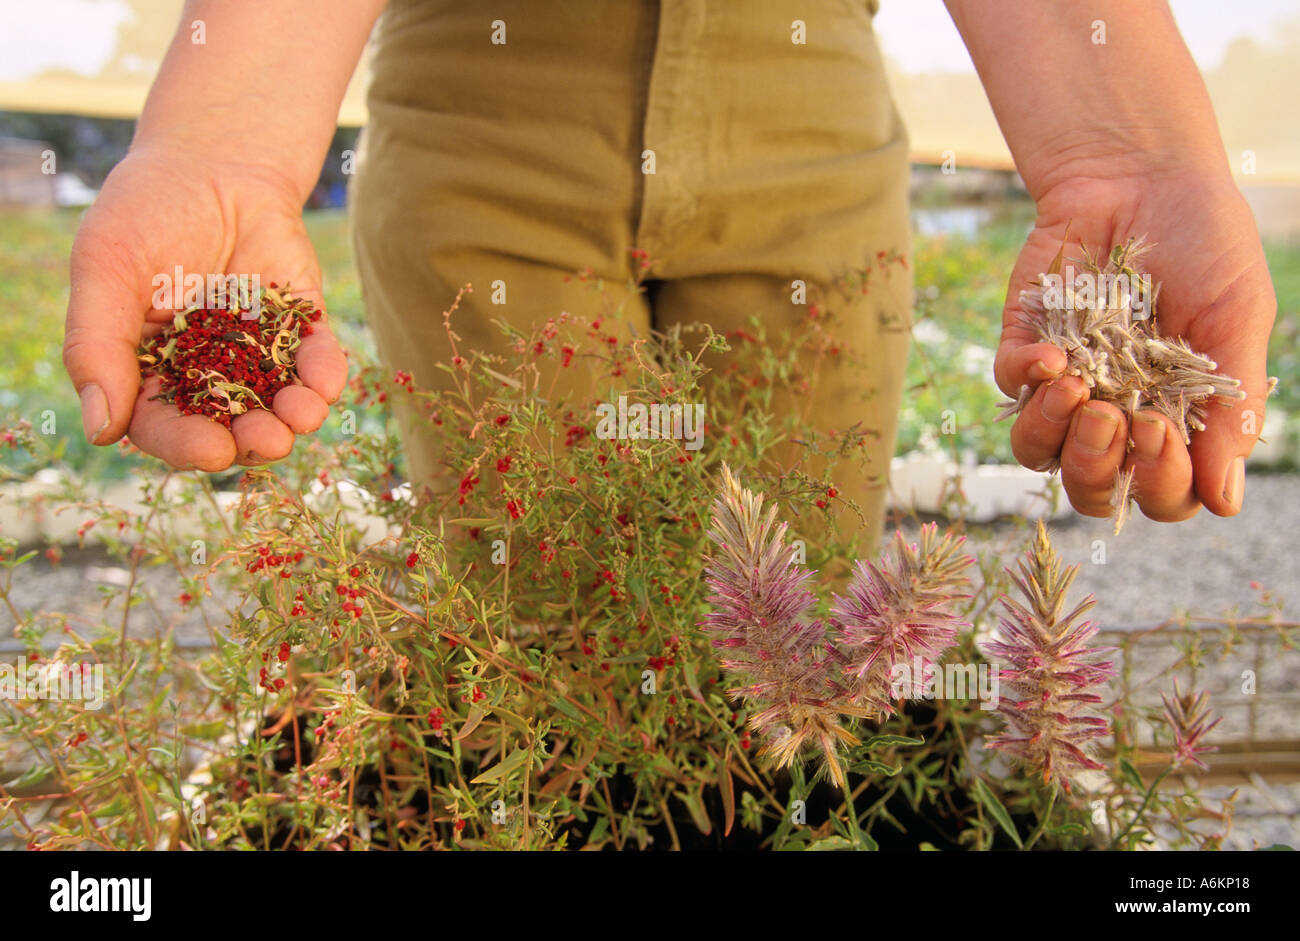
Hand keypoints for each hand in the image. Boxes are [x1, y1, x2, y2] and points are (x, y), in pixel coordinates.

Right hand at [63, 145, 347, 470]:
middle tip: (269, 442)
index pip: (164, 425)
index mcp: (150, 371)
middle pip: (229, 427)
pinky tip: (326, 379)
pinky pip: (317, 362)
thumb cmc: (144, 213)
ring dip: (295, 418)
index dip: (187, 444)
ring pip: (279, 405)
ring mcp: (257, 355)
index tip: (212, 451)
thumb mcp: (105, 269)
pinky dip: (326, 375)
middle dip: (251, 441)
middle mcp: (205, 374)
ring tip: (303, 417)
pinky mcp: (301, 330)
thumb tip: (100, 432)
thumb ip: (97, 346)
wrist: (212, 163)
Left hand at [995, 171, 1275, 520]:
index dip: (1158, 482)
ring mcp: (1066, 384)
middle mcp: (1117, 414)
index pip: (1163, 493)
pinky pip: (1009, 386)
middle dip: (1097, 469)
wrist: (1145, 175)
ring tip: (1076, 390)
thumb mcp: (1237, 320)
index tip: (1159, 432)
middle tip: (1113, 418)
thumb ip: (1232, 409)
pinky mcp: (1023, 345)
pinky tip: (1052, 358)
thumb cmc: (1206, 244)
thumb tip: (1226, 502)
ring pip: (1038, 452)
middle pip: (1093, 488)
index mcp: (1176, 420)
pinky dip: (1025, 380)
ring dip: (1053, 435)